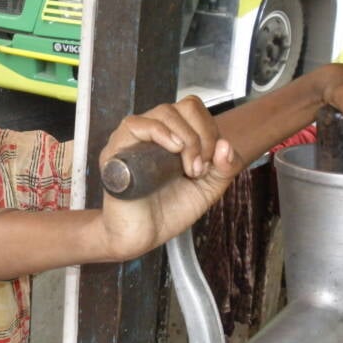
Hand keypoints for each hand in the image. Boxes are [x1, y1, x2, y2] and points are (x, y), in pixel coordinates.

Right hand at [97, 96, 243, 259]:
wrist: (142, 236)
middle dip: (202, 137)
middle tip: (198, 169)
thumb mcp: (208, 189)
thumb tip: (226, 145)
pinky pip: (136, 125)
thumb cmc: (168, 211)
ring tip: (187, 169)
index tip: (209, 164)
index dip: (210, 131)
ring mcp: (133, 138)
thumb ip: (224, 168)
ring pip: (164, 113)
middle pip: (185, 106)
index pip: (195, 110)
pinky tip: (172, 152)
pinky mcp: (116, 149)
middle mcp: (152, 131)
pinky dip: (160, 133)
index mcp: (173, 135)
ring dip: (186, 139)